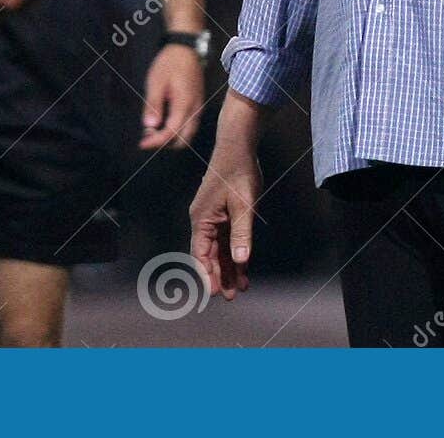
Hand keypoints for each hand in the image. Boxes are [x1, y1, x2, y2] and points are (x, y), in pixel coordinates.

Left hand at [140, 44, 203, 149]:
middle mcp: (195, 110)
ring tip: (153, 129)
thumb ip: (153, 105)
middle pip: (183, 141)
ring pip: (187, 135)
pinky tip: (163, 122)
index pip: (171, 133)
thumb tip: (149, 126)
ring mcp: (198, 109)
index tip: (142, 144)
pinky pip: (189, 126)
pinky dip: (177, 131)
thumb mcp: (156, 82)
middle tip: (147, 135)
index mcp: (184, 104)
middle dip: (164, 143)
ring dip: (171, 138)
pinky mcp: (197, 106)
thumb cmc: (169, 63)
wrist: (186, 49)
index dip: (156, 142)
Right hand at [189, 99, 262, 300]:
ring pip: (219, 248)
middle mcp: (203, 220)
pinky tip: (243, 267)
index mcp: (202, 219)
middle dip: (220, 275)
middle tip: (230, 297)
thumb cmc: (238, 173)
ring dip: (229, 267)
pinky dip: (235, 252)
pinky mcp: (223, 213)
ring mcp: (213, 217)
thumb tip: (241, 261)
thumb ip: (242, 234)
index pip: (200, 253)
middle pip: (209, 254)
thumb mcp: (243, 205)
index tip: (214, 293)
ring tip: (239, 288)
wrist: (238, 146)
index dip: (207, 274)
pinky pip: (227, 238)